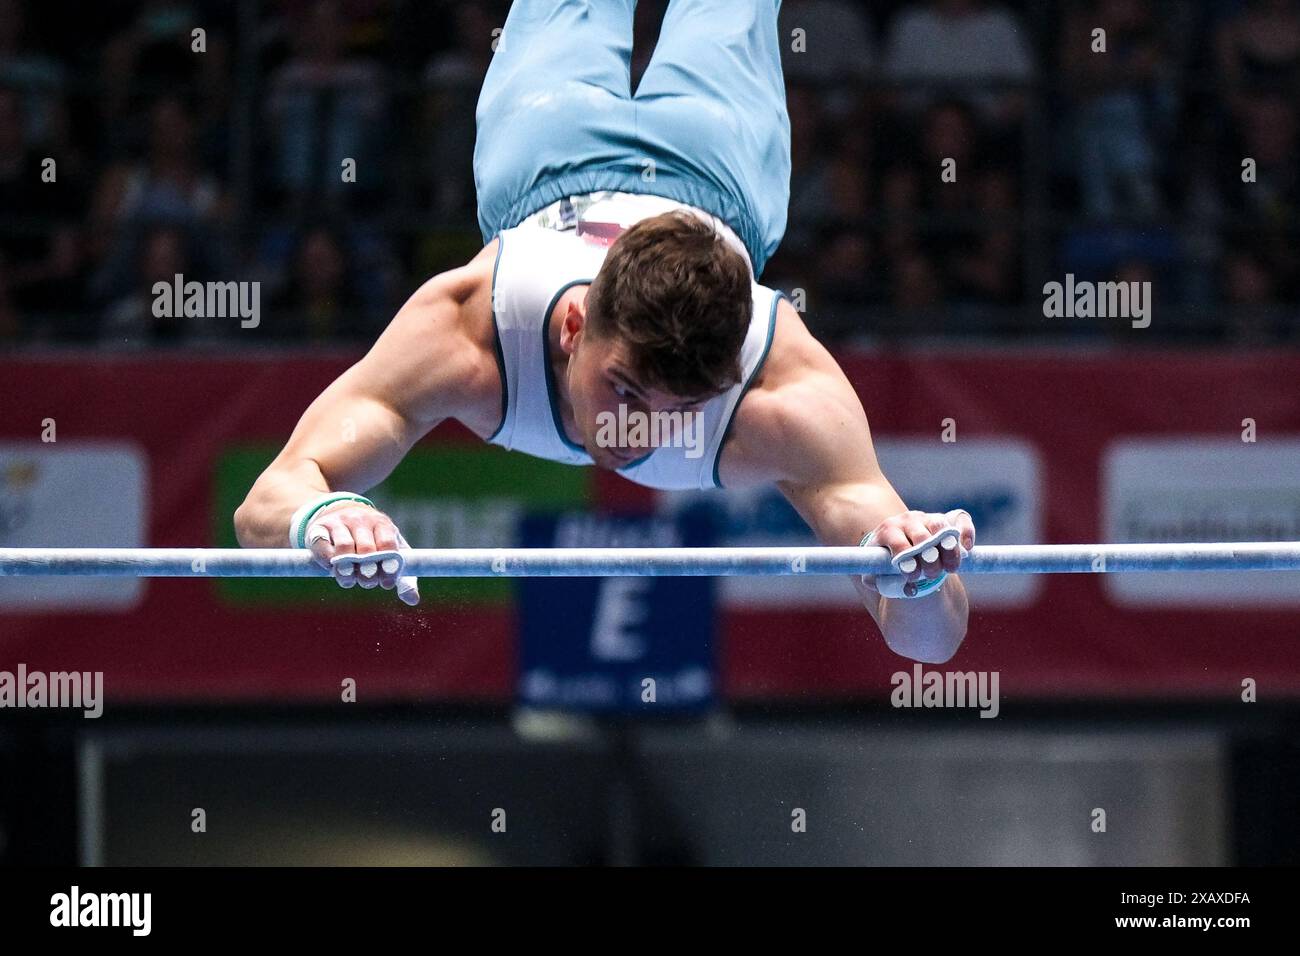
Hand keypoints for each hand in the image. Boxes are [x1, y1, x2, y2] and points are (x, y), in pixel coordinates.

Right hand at [304, 503, 420, 604]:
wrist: (339, 513)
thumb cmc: (372, 541)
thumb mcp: (390, 552)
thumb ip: (403, 577)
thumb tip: (413, 600)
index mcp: (382, 524)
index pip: (388, 544)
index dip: (388, 567)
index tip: (387, 583)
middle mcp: (361, 520)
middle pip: (366, 549)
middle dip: (367, 572)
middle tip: (367, 582)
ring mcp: (339, 522)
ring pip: (344, 547)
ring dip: (346, 570)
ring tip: (348, 580)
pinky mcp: (319, 528)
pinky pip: (321, 545)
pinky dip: (326, 560)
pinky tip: (331, 568)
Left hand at [860, 509, 975, 597]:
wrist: (896, 541)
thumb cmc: (885, 560)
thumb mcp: (875, 569)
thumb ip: (875, 579)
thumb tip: (889, 587)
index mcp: (888, 530)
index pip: (899, 543)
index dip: (907, 561)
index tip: (913, 576)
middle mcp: (908, 520)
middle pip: (922, 537)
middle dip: (929, 559)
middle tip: (932, 575)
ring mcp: (927, 518)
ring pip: (940, 527)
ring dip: (948, 550)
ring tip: (950, 569)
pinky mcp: (946, 519)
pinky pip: (960, 519)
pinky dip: (966, 532)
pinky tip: (966, 549)